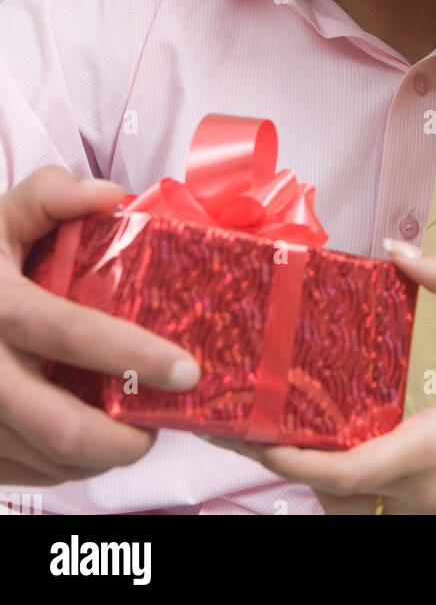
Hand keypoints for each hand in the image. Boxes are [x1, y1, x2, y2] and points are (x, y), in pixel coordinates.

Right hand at [0, 166, 201, 486]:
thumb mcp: (4, 217)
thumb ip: (52, 194)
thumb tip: (110, 195)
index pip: (70, 333)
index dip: (133, 354)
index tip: (186, 370)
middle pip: (59, 426)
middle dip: (124, 438)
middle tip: (163, 423)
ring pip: (48, 458)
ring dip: (101, 454)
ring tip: (134, 427)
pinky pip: (29, 474)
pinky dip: (69, 466)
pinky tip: (93, 440)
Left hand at [199, 243, 435, 514]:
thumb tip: (397, 246)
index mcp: (429, 451)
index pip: (343, 473)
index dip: (292, 458)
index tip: (251, 434)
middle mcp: (420, 490)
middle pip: (334, 494)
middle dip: (286, 462)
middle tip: (244, 423)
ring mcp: (427, 505)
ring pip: (352, 505)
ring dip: (315, 476)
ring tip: (278, 430)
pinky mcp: (435, 505)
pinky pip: (373, 501)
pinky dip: (344, 480)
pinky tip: (329, 440)